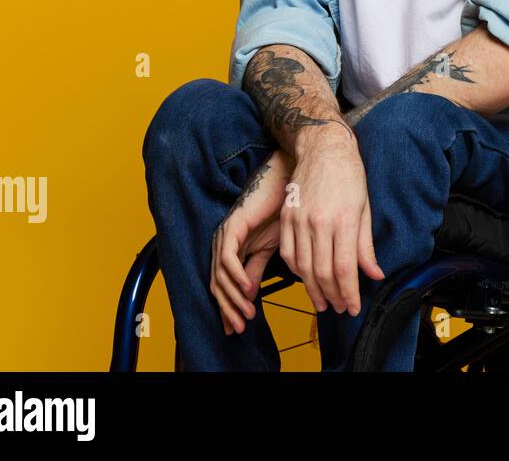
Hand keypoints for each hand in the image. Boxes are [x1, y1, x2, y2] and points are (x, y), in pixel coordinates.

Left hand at [210, 148, 292, 334]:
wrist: (291, 182)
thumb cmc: (285, 210)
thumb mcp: (273, 248)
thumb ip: (257, 269)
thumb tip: (251, 294)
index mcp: (233, 249)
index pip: (224, 285)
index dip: (229, 308)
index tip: (239, 328)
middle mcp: (224, 243)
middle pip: (217, 285)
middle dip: (228, 309)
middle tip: (240, 327)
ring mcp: (226, 234)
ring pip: (220, 275)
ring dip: (232, 297)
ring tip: (247, 313)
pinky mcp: (232, 226)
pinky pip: (228, 257)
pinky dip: (236, 276)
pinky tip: (248, 288)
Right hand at [278, 120, 384, 316]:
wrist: (323, 148)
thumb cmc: (350, 176)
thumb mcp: (365, 208)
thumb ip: (366, 246)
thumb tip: (374, 274)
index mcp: (344, 220)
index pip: (344, 268)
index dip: (348, 293)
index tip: (352, 308)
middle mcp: (319, 222)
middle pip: (322, 272)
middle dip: (332, 296)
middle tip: (338, 309)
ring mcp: (299, 220)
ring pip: (303, 266)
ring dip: (313, 289)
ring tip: (323, 302)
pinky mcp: (286, 217)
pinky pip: (288, 253)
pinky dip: (297, 271)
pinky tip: (306, 279)